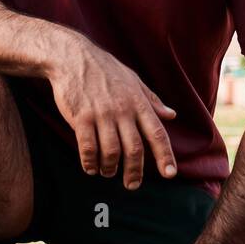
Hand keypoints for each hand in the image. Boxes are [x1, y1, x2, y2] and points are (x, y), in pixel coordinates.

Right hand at [47, 36, 178, 188]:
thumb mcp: (134, 81)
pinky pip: (88, 147)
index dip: (164, 156)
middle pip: (134, 149)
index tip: (169, 174)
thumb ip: (152, 100)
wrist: (73, 58)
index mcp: (139, 103)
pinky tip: (90, 168)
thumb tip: (172, 115)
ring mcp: (101, 115)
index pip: (157, 134)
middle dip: (135, 172)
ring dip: (110, 168)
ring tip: (107, 173)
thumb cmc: (104, 70)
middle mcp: (123, 111)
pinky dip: (90, 162)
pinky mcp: (81, 118)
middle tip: (132, 185)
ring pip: (111, 151)